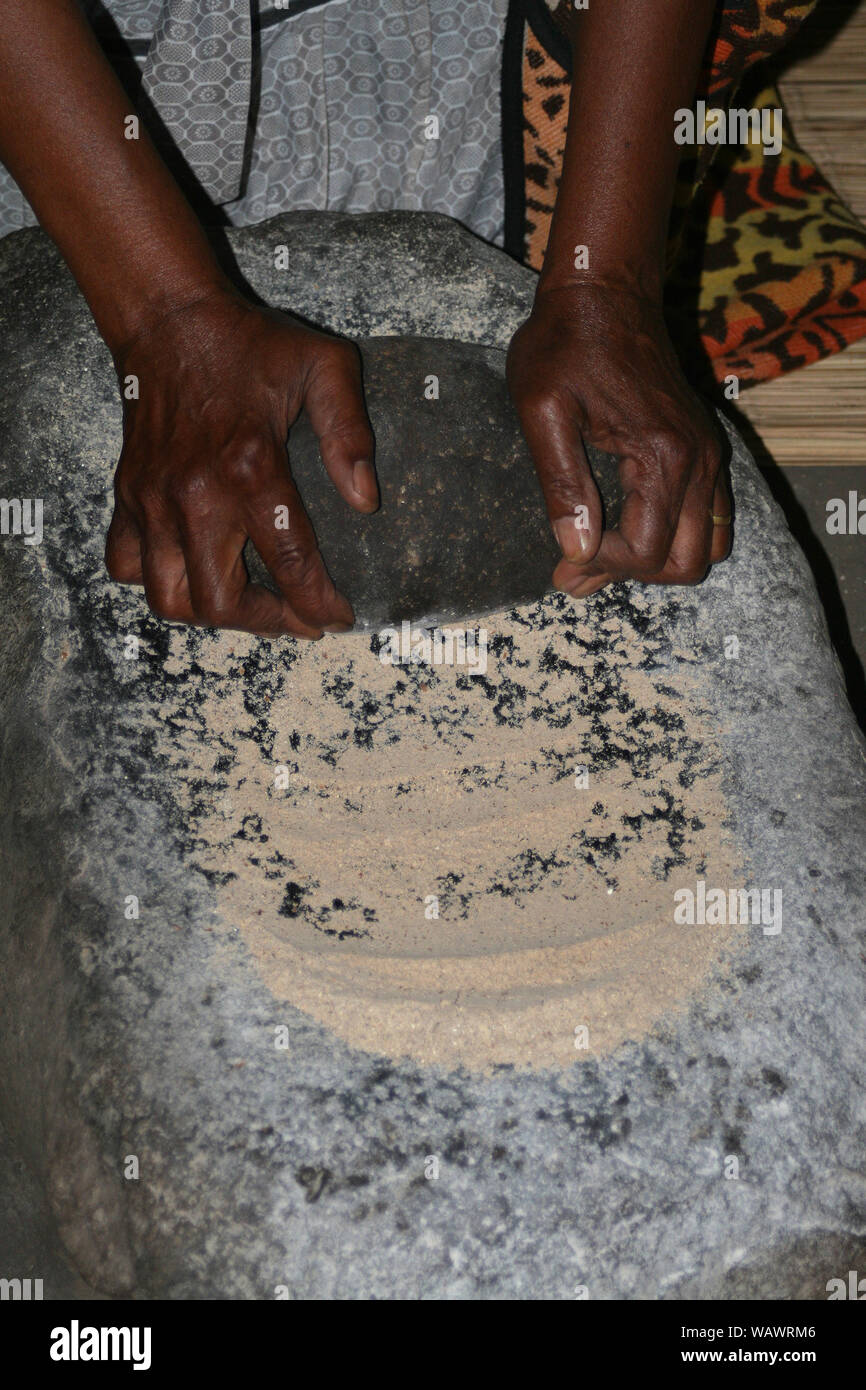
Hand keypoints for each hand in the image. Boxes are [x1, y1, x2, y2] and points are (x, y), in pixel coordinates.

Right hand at [105, 287, 377, 635]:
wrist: (168, 318)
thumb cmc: (248, 343)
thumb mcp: (324, 367)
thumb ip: (349, 432)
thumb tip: (365, 498)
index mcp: (251, 469)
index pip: (291, 563)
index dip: (318, 603)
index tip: (337, 617)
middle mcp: (196, 495)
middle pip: (221, 601)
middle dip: (267, 623)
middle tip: (297, 616)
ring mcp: (153, 500)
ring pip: (169, 597)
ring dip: (212, 615)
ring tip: (249, 606)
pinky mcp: (127, 496)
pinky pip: (126, 566)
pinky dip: (156, 582)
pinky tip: (192, 571)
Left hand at [506, 280, 731, 596]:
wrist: (603, 290)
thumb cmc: (564, 344)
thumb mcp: (543, 412)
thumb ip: (562, 485)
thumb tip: (575, 552)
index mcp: (661, 455)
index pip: (647, 551)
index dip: (603, 566)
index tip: (562, 559)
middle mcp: (698, 459)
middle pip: (687, 562)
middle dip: (631, 574)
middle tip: (576, 571)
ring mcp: (708, 453)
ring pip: (707, 545)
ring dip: (657, 561)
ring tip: (600, 555)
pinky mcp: (704, 445)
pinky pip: (712, 516)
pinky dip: (677, 536)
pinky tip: (627, 529)